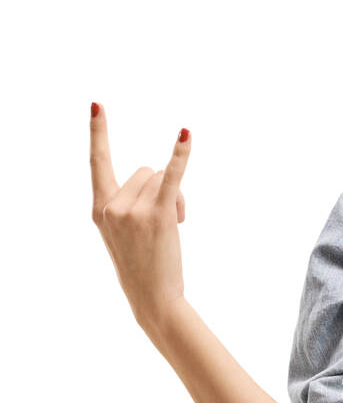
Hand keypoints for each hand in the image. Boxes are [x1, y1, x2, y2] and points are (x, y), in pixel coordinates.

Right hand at [89, 102, 191, 333]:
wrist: (152, 297)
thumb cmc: (142, 263)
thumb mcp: (124, 231)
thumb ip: (130, 202)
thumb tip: (159, 174)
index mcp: (100, 209)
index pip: (97, 162)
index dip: (98, 132)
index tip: (97, 104)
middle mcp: (112, 207)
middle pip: (146, 171)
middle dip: (160, 190)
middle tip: (162, 224)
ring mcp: (133, 211)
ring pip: (162, 179)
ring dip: (175, 198)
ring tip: (171, 228)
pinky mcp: (159, 215)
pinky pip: (173, 177)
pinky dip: (180, 155)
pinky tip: (185, 134)